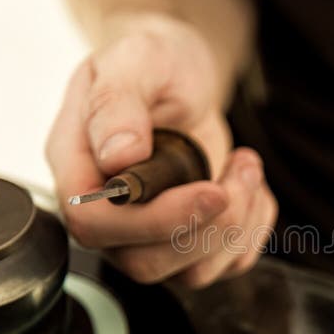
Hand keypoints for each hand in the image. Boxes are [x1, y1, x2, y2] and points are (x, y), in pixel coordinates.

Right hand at [46, 13, 276, 286]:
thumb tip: (117, 156)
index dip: (155, 220)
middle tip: (239, 176)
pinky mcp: (191, 237)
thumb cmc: (151, 63)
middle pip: (143, 263)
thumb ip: (117, 103)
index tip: (210, 190)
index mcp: (79, 169)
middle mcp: (110, 212)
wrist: (182, 73)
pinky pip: (226, 264)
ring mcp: (150, 232)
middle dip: (207, 228)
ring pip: (189, 273)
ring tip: (246, 166)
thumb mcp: (134, 60)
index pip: (94, 224)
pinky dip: (254, 229)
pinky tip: (249, 184)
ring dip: (237, 228)